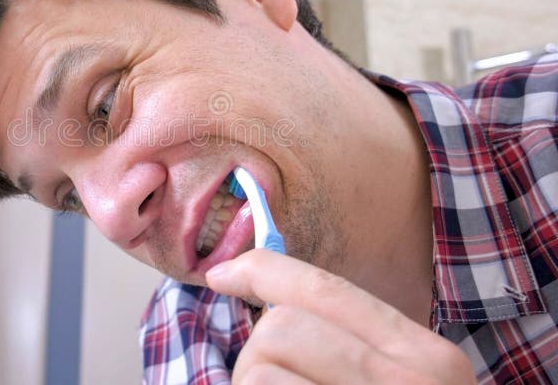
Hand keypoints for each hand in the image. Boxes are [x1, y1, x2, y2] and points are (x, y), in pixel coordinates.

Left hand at [205, 249, 475, 384]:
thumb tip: (262, 295)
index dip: (262, 271)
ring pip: (259, 374)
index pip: (326, 290)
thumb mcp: (398, 384)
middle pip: (279, 330)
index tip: (219, 276)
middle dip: (256, 360)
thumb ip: (348, 345)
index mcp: (425, 358)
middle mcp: (408, 384)